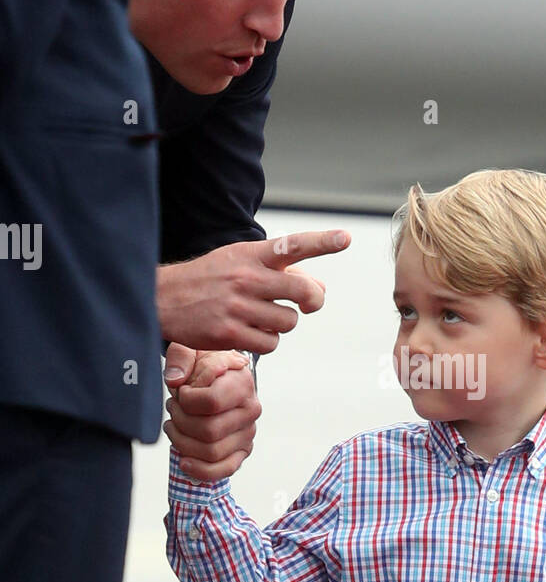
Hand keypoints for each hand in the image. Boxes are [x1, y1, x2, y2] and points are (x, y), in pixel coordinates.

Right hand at [157, 229, 350, 353]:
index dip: (322, 241)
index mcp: (251, 255)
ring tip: (262, 317)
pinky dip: (266, 341)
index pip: (292, 245)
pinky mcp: (230, 333)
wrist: (163, 298)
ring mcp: (239, 306)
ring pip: (289, 322)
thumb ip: (279, 270)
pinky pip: (271, 343)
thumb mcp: (240, 261)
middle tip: (308, 304)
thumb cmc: (210, 279)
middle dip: (313, 300)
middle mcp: (247, 278)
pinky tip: (250, 332)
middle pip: (303, 291)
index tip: (345, 238)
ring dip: (282, 323)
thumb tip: (319, 288)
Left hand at [163, 349, 260, 481]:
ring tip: (174, 425)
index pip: (212, 402)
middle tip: (172, 407)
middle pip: (208, 431)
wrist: (218, 374)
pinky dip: (202, 470)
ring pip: (210, 452)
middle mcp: (251, 410)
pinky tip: (184, 461)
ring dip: (182, 442)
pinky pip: (224, 469)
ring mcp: (248, 432)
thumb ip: (180, 358)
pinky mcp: (242, 450)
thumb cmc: (203, 363)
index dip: (186, 401)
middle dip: (180, 421)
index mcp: (242, 383)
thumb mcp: (190, 348)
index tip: (180, 392)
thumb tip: (175, 381)